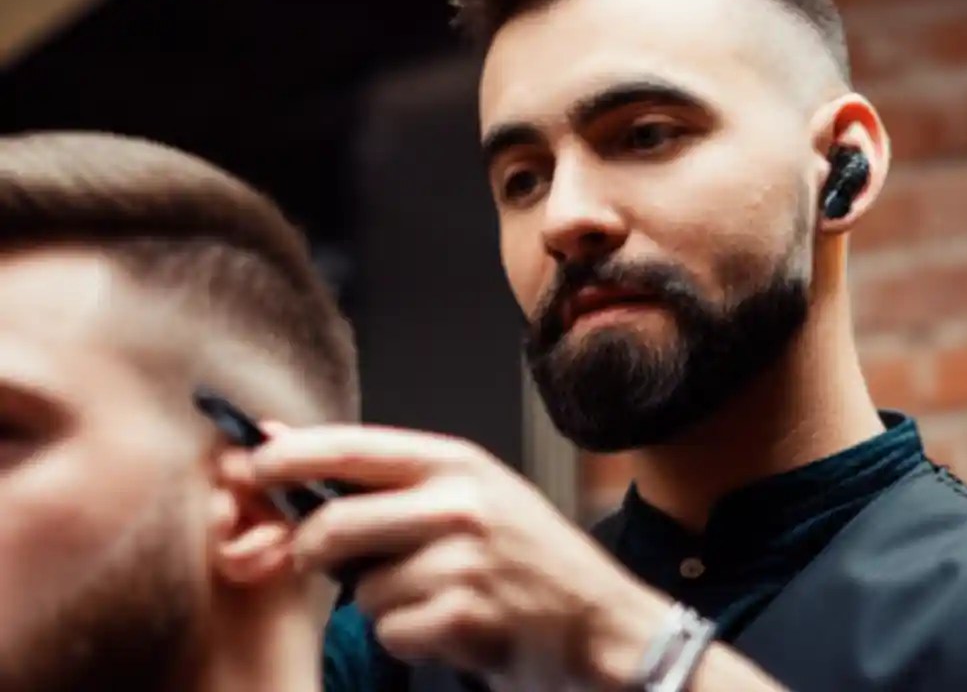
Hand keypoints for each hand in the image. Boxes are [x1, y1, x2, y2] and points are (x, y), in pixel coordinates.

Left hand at [224, 423, 671, 687]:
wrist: (603, 624)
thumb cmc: (532, 559)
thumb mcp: (475, 496)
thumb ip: (390, 479)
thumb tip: (280, 444)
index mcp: (457, 463)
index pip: (349, 447)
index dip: (285, 458)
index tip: (246, 469)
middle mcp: (458, 503)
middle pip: (332, 526)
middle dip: (312, 554)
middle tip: (327, 563)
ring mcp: (462, 561)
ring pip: (360, 589)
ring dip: (385, 603)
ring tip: (441, 597)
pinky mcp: (461, 617)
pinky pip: (390, 630)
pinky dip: (411, 638)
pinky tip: (456, 627)